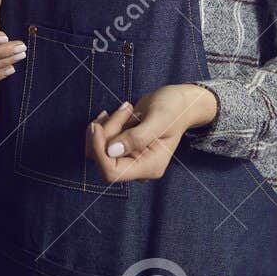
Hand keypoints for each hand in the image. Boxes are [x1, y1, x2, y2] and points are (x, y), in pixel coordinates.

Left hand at [87, 84, 218, 183]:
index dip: (99, 152)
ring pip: (98, 148)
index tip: (96, 127)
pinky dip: (105, 124)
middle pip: (102, 158)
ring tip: (128, 108)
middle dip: (107, 131)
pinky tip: (121, 112)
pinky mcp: (121, 147)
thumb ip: (137, 137)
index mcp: (149, 167)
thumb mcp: (159, 119)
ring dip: (107, 124)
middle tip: (126, 109)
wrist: (179, 103)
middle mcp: (137, 166)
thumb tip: (111, 151)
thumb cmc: (174, 109)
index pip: (112, 172)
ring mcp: (128, 157)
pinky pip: (101, 141)